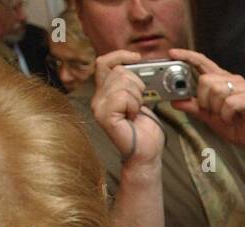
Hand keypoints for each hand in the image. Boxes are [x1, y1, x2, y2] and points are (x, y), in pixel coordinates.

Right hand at [91, 50, 164, 167]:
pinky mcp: (104, 116)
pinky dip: (134, 105)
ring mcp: (99, 107)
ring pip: (123, 83)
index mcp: (104, 92)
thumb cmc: (145, 129)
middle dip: (137, 85)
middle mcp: (97, 98)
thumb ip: (132, 82)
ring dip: (137, 97)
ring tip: (136, 112)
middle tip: (140, 104)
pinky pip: (122, 97)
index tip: (137, 58)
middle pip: (119, 71)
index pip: (104, 62)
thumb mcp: (139, 99)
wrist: (147, 152)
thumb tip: (137, 63)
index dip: (120, 56)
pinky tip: (133, 117)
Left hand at [167, 48, 244, 153]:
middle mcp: (232, 79)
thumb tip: (175, 101)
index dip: (188, 56)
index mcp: (221, 80)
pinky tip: (231, 119)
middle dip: (204, 100)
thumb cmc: (234, 125)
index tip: (173, 53)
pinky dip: (226, 115)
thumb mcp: (208, 116)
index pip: (203, 62)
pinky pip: (229, 103)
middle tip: (212, 111)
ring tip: (224, 116)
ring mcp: (243, 88)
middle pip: (206, 80)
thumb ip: (193, 106)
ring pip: (217, 90)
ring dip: (216, 109)